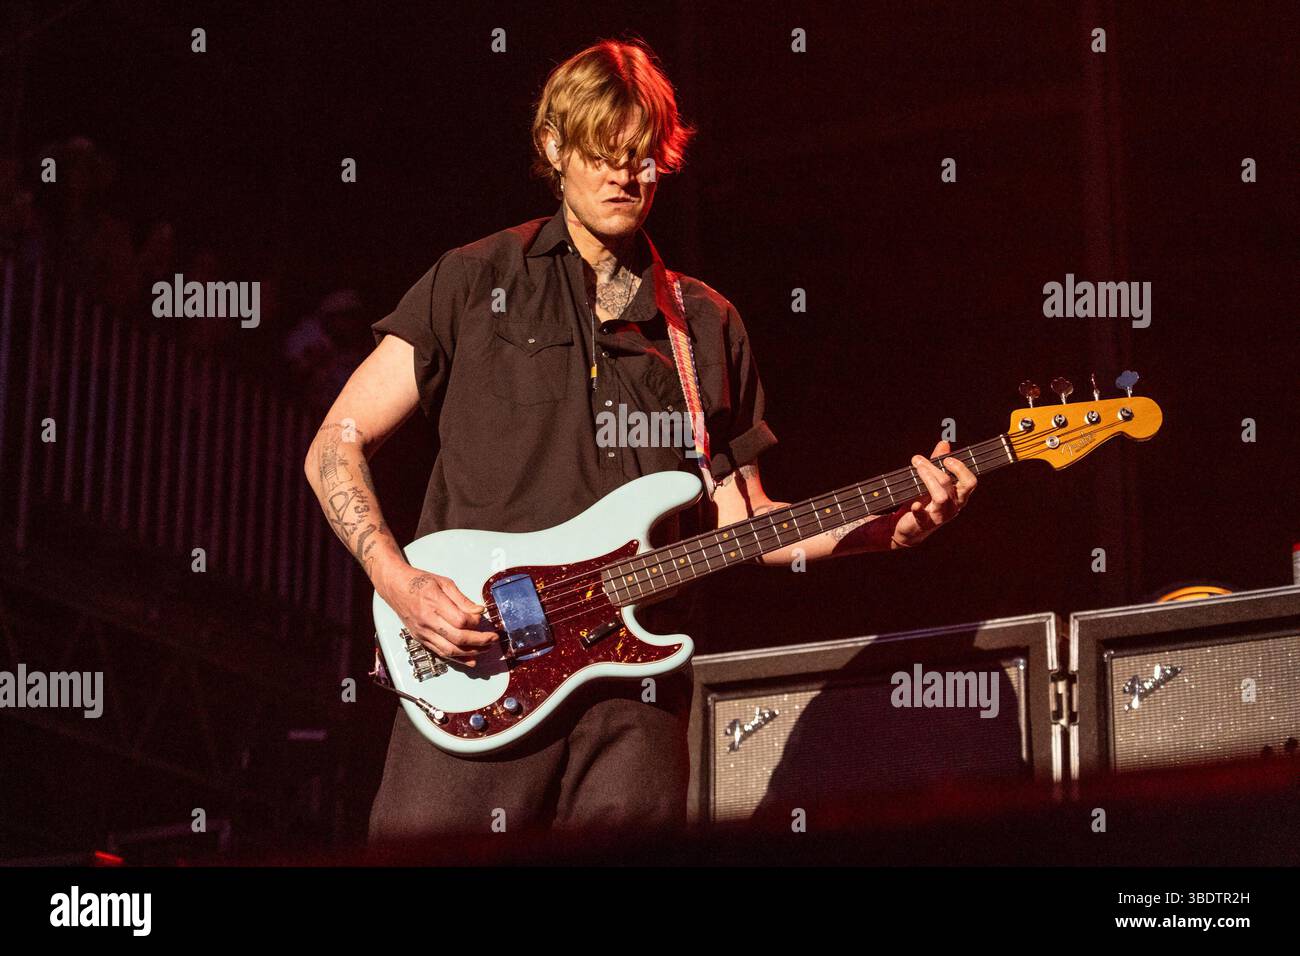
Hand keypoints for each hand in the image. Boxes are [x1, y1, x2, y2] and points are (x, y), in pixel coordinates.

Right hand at [380, 565, 494, 666]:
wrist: (395, 587)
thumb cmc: (419, 582)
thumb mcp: (443, 582)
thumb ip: (462, 599)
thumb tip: (480, 611)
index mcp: (434, 602)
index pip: (460, 620)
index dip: (475, 622)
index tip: (482, 617)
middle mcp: (427, 620)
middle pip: (458, 638)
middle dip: (480, 641)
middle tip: (493, 638)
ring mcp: (423, 632)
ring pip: (450, 650)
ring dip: (471, 652)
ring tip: (486, 649)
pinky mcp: (421, 639)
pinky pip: (441, 653)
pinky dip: (457, 659)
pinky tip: (471, 659)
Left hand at [890, 440, 976, 547]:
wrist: (912, 527)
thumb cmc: (926, 501)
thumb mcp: (933, 481)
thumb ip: (938, 462)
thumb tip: (944, 442)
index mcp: (959, 495)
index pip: (970, 482)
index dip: (960, 469)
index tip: (946, 459)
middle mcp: (953, 506)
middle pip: (950, 484)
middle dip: (933, 468)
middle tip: (918, 460)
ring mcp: (940, 516)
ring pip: (940, 497)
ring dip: (927, 480)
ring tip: (916, 470)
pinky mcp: (925, 524)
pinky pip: (924, 517)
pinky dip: (919, 510)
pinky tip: (914, 504)